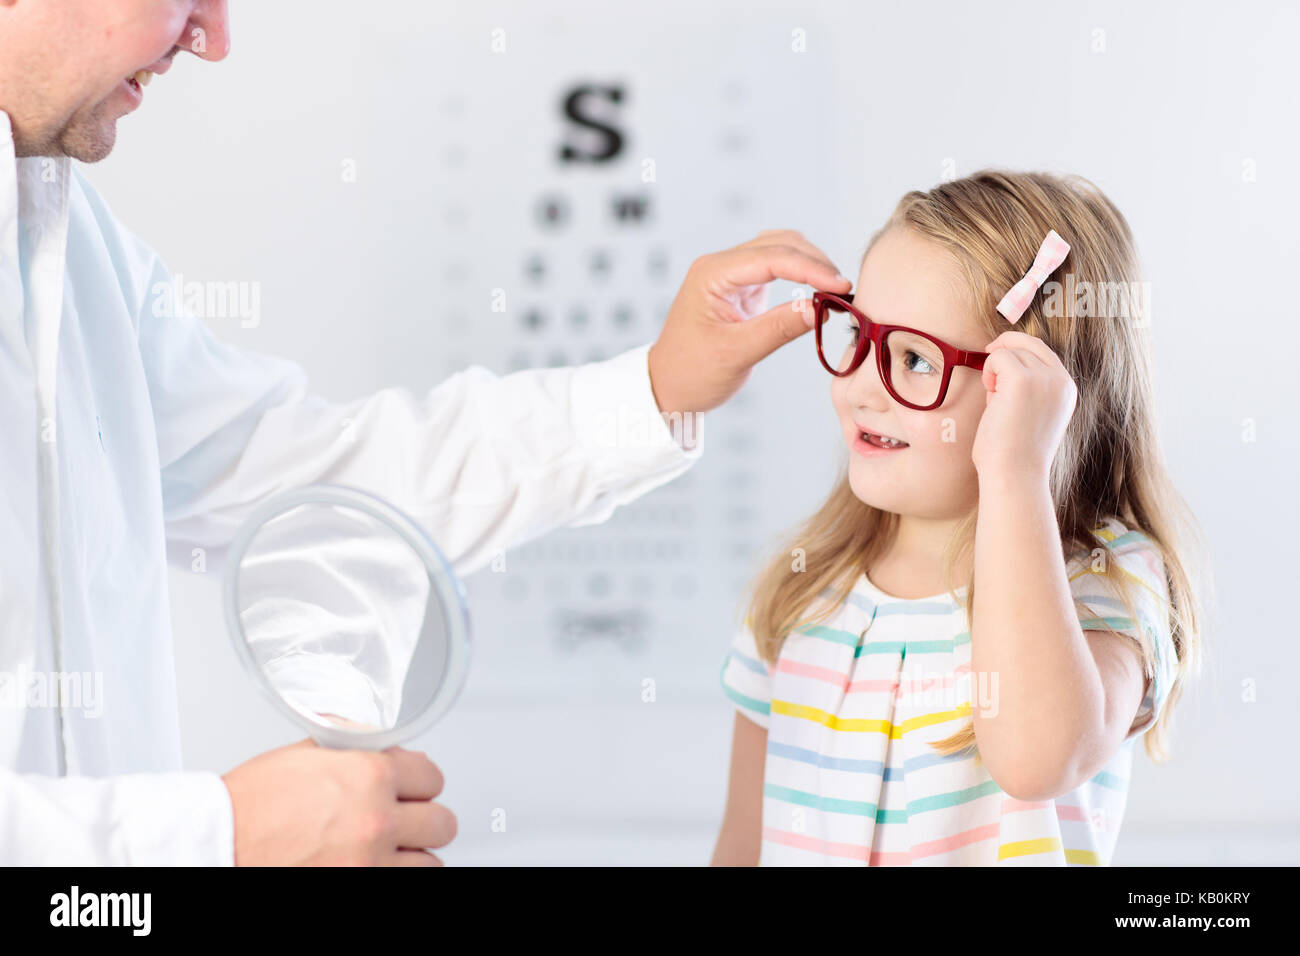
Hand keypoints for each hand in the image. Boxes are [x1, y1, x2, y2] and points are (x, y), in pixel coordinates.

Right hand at [221, 739, 455, 865]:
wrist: (216, 846)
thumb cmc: (248, 805)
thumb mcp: (306, 754)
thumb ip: (355, 749)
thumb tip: (387, 750)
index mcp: (370, 777)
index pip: (432, 777)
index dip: (419, 781)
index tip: (411, 788)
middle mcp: (377, 822)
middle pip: (441, 822)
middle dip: (423, 819)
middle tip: (406, 820)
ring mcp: (370, 865)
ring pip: (430, 863)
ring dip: (412, 856)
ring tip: (389, 850)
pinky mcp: (361, 890)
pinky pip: (404, 885)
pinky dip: (393, 875)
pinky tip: (377, 866)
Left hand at [648, 230, 850, 413]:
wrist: (667, 387)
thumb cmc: (691, 373)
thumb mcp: (736, 353)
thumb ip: (778, 328)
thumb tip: (820, 309)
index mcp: (712, 275)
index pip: (771, 258)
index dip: (811, 268)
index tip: (840, 287)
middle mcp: (720, 267)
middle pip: (779, 244)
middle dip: (814, 262)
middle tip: (843, 290)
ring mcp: (730, 275)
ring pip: (780, 251)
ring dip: (809, 264)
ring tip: (834, 290)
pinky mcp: (740, 288)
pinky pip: (776, 269)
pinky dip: (800, 274)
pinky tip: (817, 291)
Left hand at [971, 330, 1077, 481]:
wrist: (1014, 475)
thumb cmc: (1014, 453)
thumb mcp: (1032, 414)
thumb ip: (1027, 389)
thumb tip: (1001, 362)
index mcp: (1066, 390)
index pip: (1044, 351)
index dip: (1018, 347)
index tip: (997, 354)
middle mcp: (1061, 381)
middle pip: (1028, 345)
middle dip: (1003, 354)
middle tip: (988, 373)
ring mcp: (1044, 379)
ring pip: (1011, 351)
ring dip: (995, 370)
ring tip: (994, 400)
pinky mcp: (1023, 380)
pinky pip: (999, 357)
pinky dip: (989, 371)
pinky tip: (991, 396)